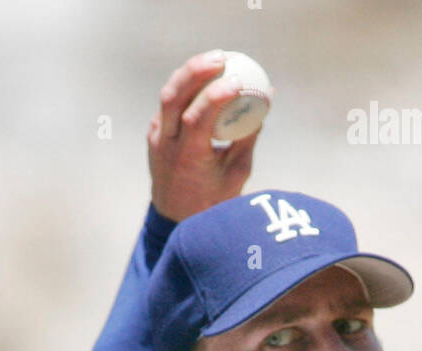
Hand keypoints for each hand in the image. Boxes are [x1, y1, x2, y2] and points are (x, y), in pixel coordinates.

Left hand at [148, 51, 262, 222]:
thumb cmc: (212, 201)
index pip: (197, 116)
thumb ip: (248, 134)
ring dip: (190, 72)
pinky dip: (185, 86)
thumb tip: (265, 96)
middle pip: (173, 97)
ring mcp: (156, 138)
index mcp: (187, 158)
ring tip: (215, 59)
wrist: (175, 220)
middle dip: (196, 71)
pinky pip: (169, 102)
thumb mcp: (237, 172)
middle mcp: (166, 145)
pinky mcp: (155, 133)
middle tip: (223, 58)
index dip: (217, 94)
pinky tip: (204, 76)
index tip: (239, 82)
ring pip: (168, 94)